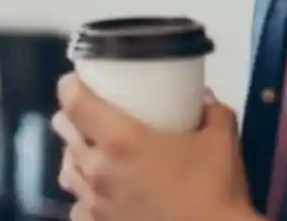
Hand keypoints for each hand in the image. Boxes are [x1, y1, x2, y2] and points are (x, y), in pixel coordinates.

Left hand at [53, 73, 256, 220]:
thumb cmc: (215, 190)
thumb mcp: (222, 140)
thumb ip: (212, 112)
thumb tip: (203, 96)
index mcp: (120, 140)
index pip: (73, 102)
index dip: (69, 85)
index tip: (77, 80)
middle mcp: (98, 169)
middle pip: (65, 133)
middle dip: (71, 119)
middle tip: (89, 115)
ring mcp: (94, 202)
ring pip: (66, 170)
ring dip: (75, 157)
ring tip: (92, 154)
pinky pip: (78, 206)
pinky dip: (85, 197)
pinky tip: (101, 195)